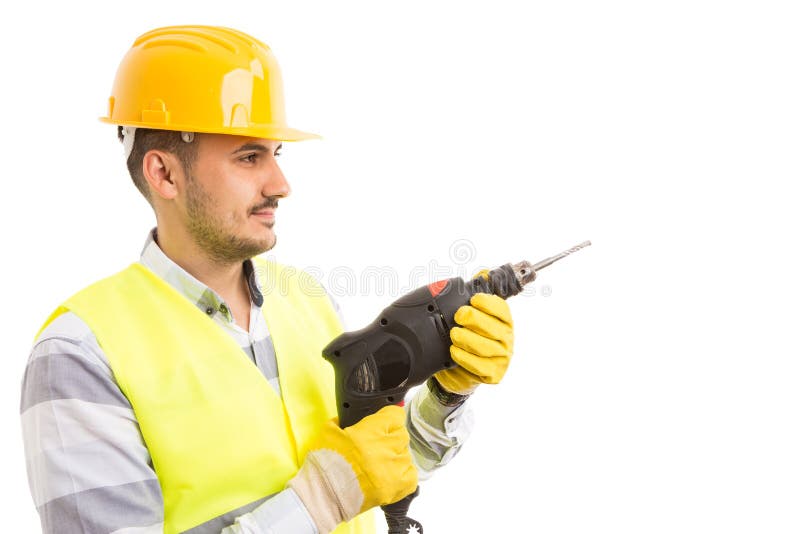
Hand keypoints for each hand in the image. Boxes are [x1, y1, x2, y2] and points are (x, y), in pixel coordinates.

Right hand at [288, 405, 417, 532]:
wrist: (323, 496)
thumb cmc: (325, 462)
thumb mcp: (329, 431)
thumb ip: (342, 421)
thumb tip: (347, 417)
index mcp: (370, 432)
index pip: (395, 415)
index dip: (389, 417)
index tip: (383, 421)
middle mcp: (386, 449)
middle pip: (401, 435)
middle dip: (391, 437)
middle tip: (377, 445)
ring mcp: (393, 470)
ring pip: (406, 455)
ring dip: (396, 456)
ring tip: (381, 462)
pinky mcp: (395, 489)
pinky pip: (411, 475)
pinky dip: (403, 473)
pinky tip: (391, 474)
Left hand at [434, 271, 514, 394]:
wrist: (459, 369)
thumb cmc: (468, 338)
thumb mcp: (472, 315)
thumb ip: (477, 294)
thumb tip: (483, 274)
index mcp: (504, 321)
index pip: (502, 309)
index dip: (488, 303)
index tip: (473, 299)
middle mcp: (506, 338)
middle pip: (494, 327)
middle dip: (474, 319)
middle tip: (459, 316)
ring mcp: (502, 358)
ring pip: (486, 347)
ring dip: (467, 339)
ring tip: (454, 334)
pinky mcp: (493, 374)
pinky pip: (480, 366)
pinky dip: (465, 358)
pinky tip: (454, 351)